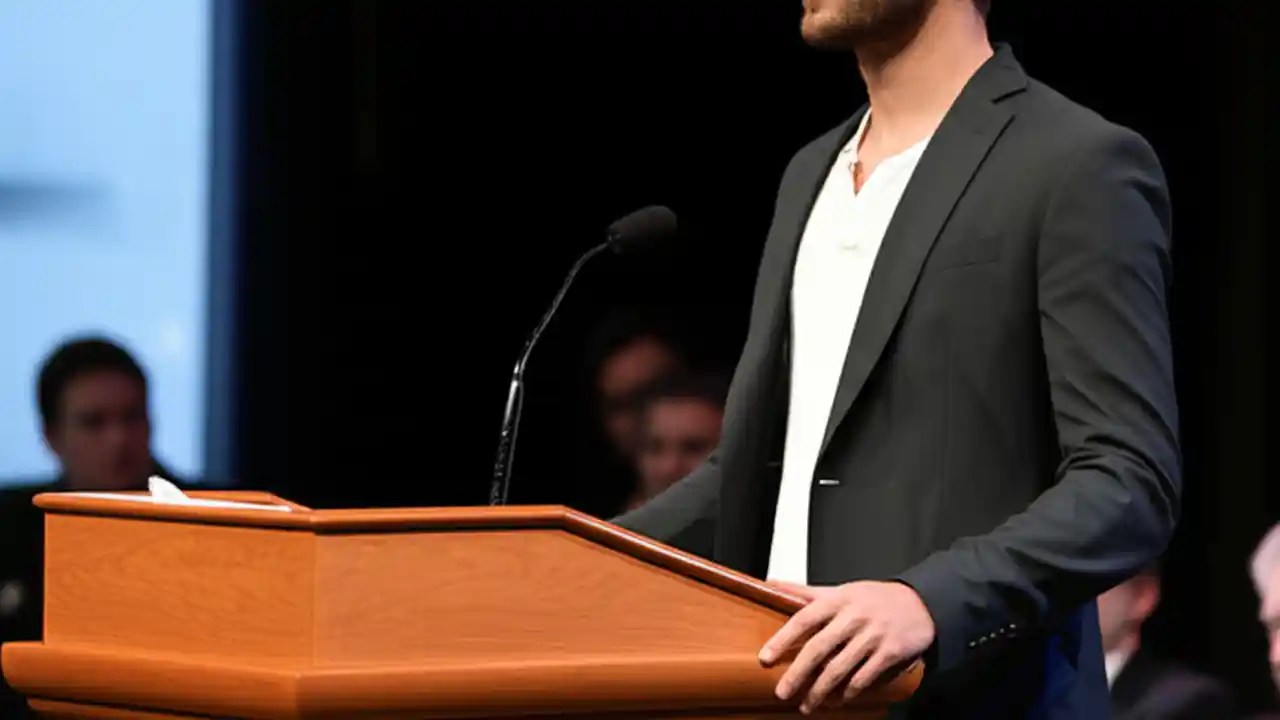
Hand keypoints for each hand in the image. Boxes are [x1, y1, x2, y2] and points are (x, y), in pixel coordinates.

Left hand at [759, 580, 934, 714]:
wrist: (921, 603)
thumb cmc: (874, 598)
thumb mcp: (841, 590)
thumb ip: (806, 592)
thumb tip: (771, 584)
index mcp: (838, 600)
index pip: (803, 619)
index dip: (782, 639)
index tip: (765, 658)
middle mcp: (853, 617)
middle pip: (819, 648)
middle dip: (797, 673)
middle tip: (781, 692)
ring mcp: (872, 635)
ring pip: (840, 668)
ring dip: (820, 690)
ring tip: (806, 705)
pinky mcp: (890, 652)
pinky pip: (864, 677)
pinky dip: (848, 692)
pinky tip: (836, 701)